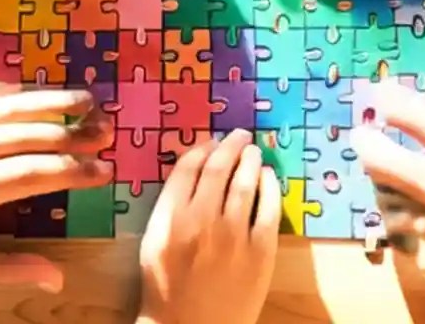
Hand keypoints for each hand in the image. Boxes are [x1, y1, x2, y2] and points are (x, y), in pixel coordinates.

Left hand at [0, 90, 112, 288]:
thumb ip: (4, 270)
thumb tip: (57, 278)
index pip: (30, 174)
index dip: (73, 172)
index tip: (105, 170)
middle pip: (24, 134)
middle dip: (71, 132)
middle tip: (108, 130)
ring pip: (4, 110)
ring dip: (49, 104)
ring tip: (87, 99)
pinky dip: (14, 103)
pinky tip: (37, 103)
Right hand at [138, 129, 280, 323]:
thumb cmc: (167, 288)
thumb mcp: (154, 243)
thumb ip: (169, 206)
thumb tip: (190, 169)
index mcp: (170, 218)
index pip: (187, 168)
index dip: (202, 148)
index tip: (211, 142)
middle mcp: (201, 220)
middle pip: (218, 168)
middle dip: (230, 145)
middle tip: (239, 135)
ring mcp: (233, 235)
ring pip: (244, 182)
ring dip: (250, 160)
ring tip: (254, 150)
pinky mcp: (260, 251)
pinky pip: (268, 208)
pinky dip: (270, 186)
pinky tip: (269, 177)